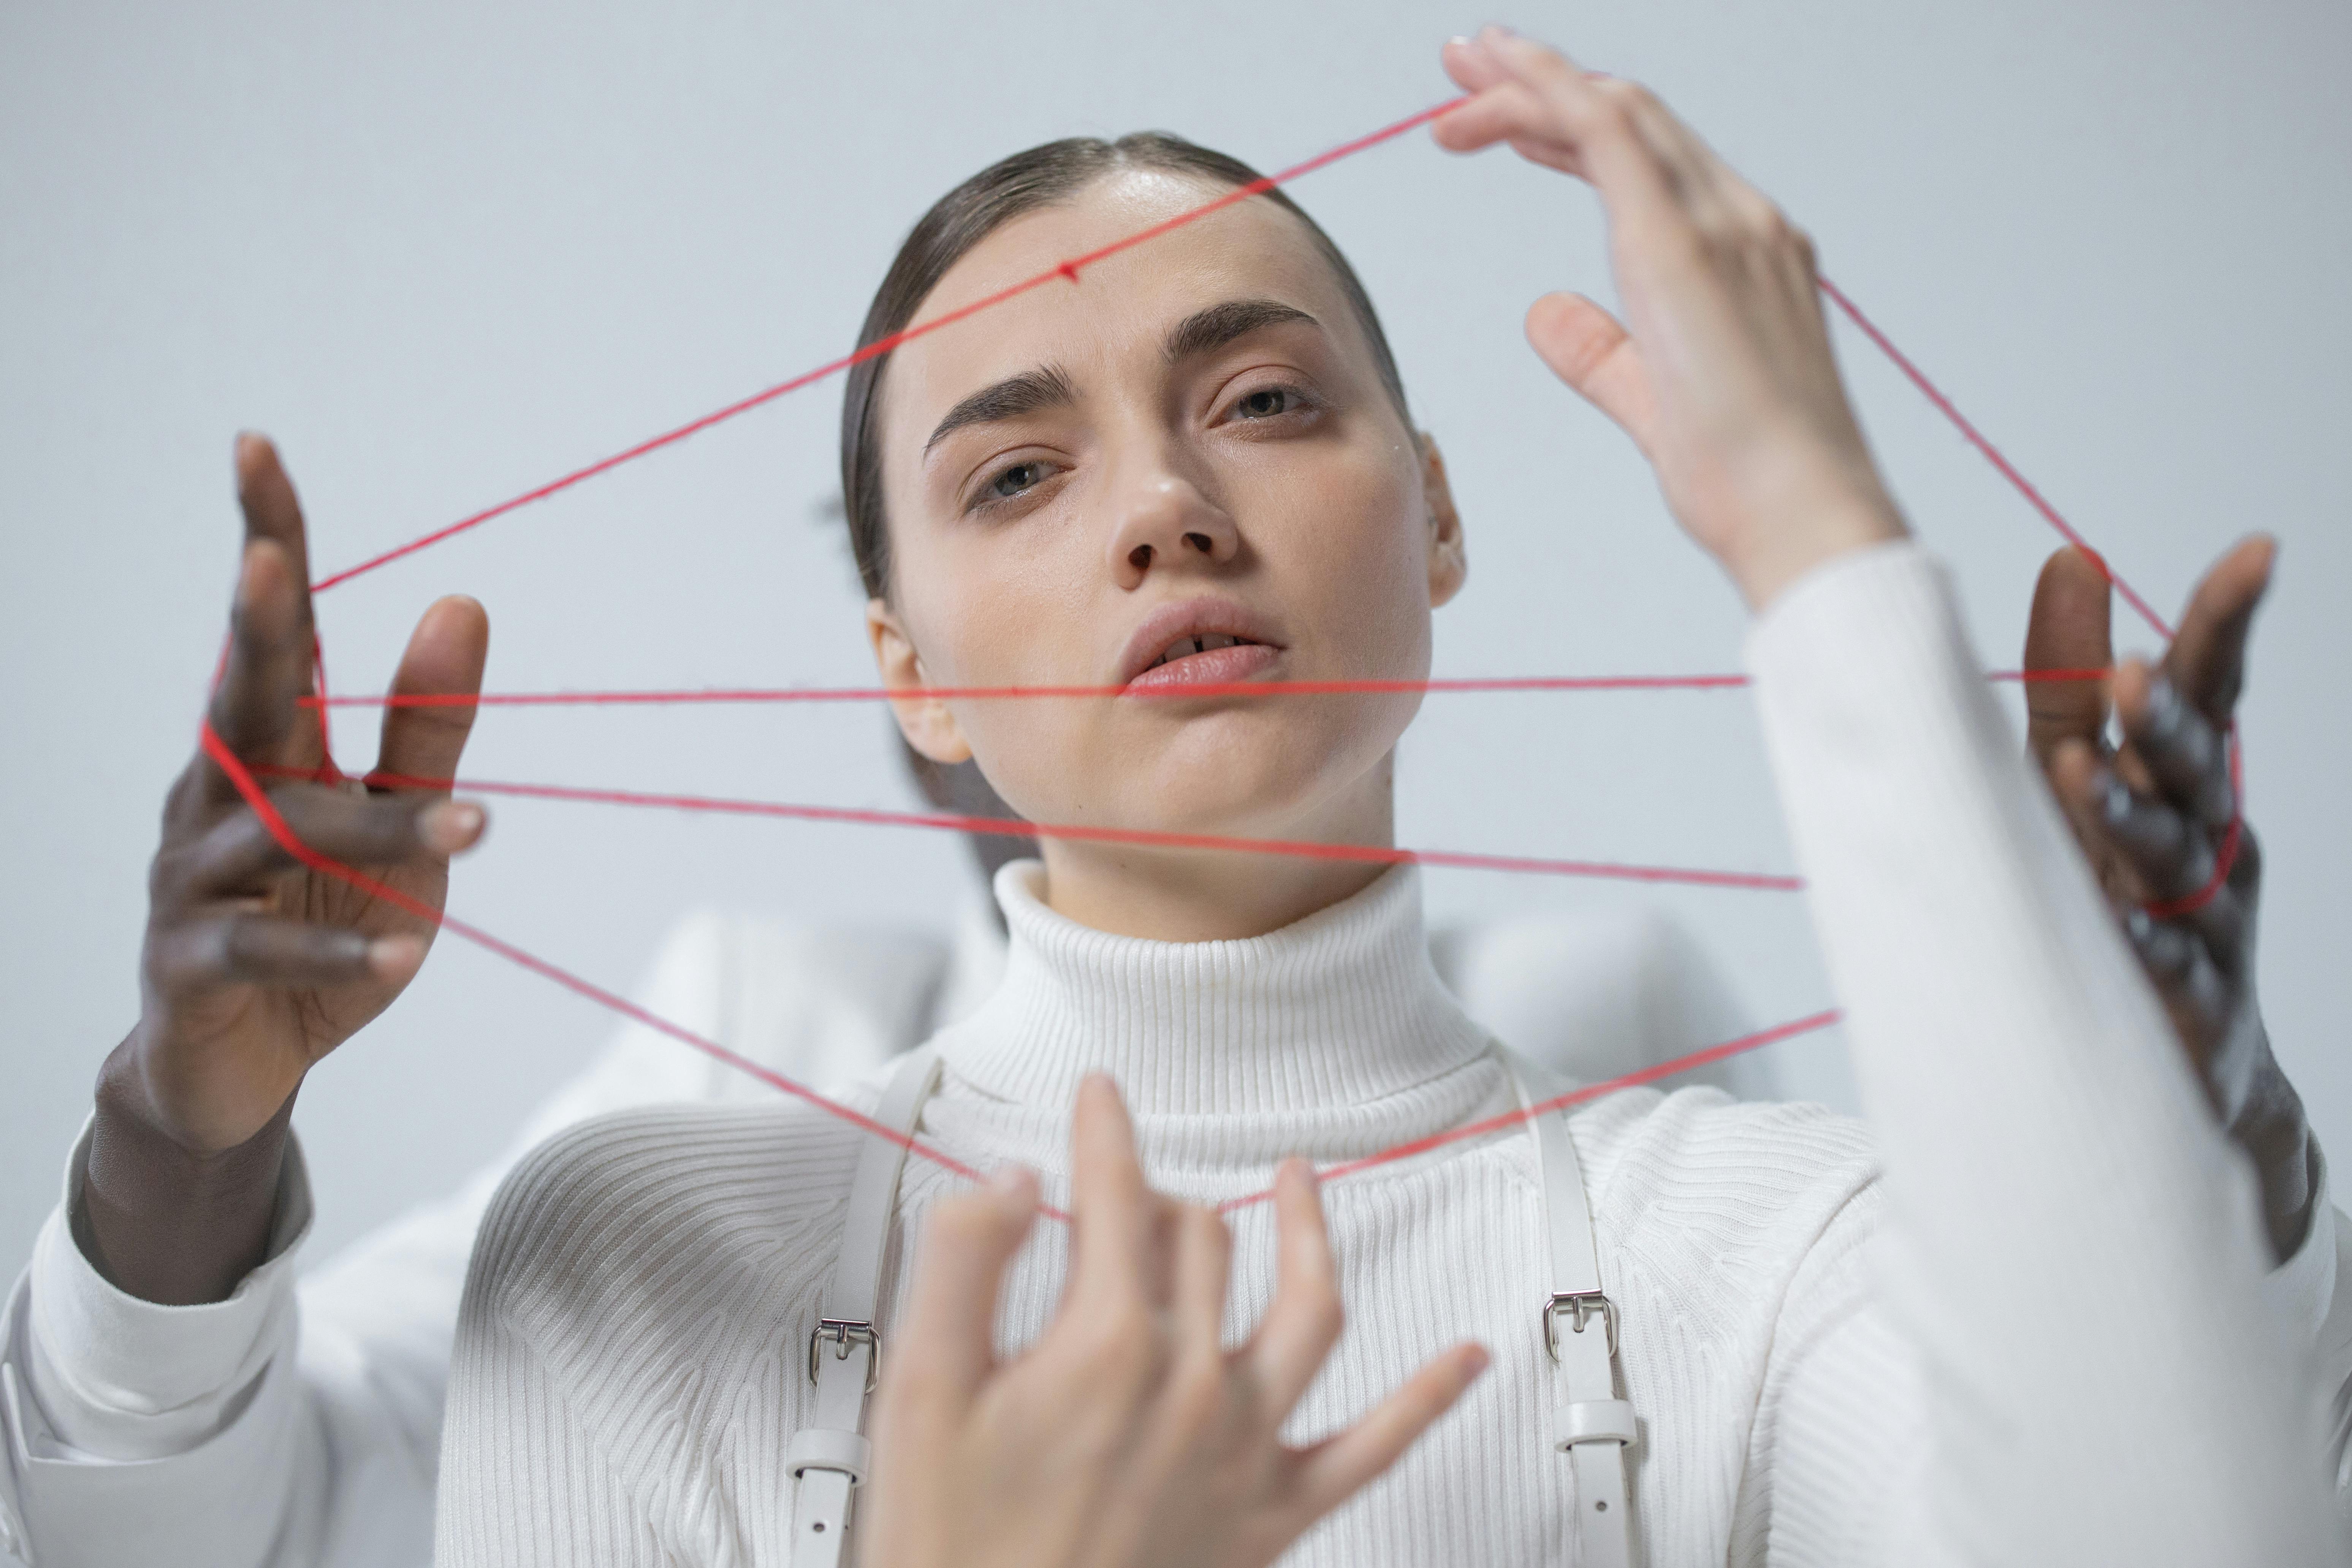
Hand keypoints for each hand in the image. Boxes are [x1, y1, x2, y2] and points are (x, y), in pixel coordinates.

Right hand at [79, 434, 489, 1303]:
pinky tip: (401, 955)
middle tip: (260, 563)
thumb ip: (426, 725)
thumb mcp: (400, 819)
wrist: (241, 1062)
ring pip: (281, 834)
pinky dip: (337, 954)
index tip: (255, 446)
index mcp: (265, 748)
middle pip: (240, 700)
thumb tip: (461, 601)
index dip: (264, 538)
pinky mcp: (192, 967)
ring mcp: (192, 881)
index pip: (268, 630)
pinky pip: (263, 952)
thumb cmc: (324, 916)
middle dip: (249, 631)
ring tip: (476, 826)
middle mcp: (215, 796)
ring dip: (377, 829)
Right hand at [863, 1078, 1487, 1567]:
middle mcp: (1192, 1387)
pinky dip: (1429, 1397)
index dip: (1105, 1133)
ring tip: (1302, 1181)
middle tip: (1136, 1185)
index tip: (1101, 1103)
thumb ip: (964, 1264)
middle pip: (1201, 1241)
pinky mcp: (1274, 1514)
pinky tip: (1465, 1358)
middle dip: (1165, 1194)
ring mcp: (1242, 1449)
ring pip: (1307, 1307)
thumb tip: (1014, 1183)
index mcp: (1108, 1346)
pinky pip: (1375, 1448)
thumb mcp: (919, 1391)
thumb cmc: (953, 1546)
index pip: (1117, 1197)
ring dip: (1311, 1233)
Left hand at [1434, 28, 1906, 607]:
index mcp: (1741, 252)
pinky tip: (1499, 82)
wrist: (1801, 512)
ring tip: (1459, 62)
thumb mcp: (1652, 400)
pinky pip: (1610, 132)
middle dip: (1538, 81)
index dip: (1568, 124)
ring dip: (1531, 78)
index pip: (1646, 159)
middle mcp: (1740, 219)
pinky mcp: (1685, 242)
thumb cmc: (1744, 478)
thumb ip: (1602, 351)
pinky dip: (1550, 94)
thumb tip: (1546, 315)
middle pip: (1629, 115)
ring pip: (1616, 108)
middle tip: (1461, 62)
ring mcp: (1722, 223)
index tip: (1504, 119)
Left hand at [2024, 537, 2313, 1260]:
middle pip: (2194, 768)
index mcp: (2186, 779)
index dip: (2230, 619)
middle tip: (2133, 673)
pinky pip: (2164, 967)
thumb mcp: (2081, 773)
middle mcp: (2208, 840)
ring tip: (2080, 777)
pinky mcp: (2185, 1001)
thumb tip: (2074, 558)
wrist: (2179, 1052)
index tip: (2260, 550)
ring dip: (2130, 819)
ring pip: (2173, 862)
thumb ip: (2073, 680)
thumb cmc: (2113, 888)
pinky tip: (2118, 924)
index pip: (2212, 686)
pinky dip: (2141, 943)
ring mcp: (2203, 922)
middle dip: (2167, 722)